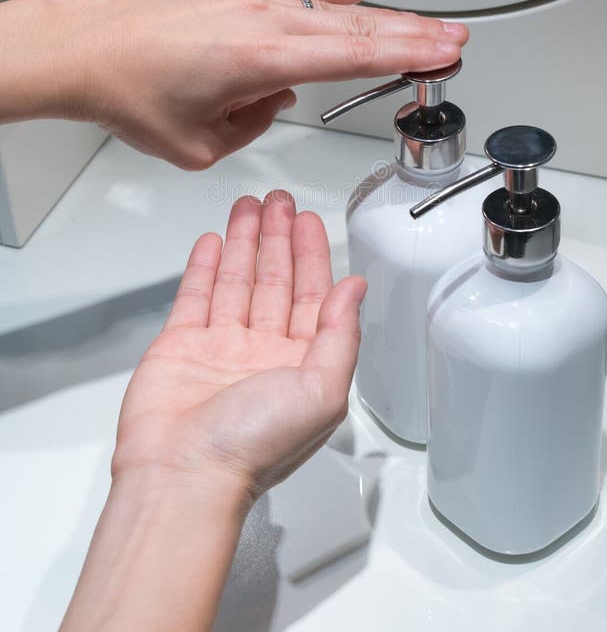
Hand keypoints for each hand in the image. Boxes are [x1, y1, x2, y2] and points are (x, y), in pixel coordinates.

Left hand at [3, 0, 466, 168]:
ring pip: (329, 10)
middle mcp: (262, 22)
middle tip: (455, 39)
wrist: (87, 50)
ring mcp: (248, 2)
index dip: (406, 55)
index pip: (352, 57)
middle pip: (354, 28)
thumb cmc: (133, 94)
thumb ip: (252, 126)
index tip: (446, 53)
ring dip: (377, 18)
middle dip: (410, 34)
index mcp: (261, 61)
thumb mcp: (200, 146)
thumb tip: (273, 99)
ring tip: (418, 25)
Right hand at [61, 192, 364, 631]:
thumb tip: (356, 288)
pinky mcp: (181, 346)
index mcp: (302, 363)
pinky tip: (213, 241)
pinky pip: (196, 296)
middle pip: (275, 280)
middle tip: (277, 201)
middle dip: (278, 238)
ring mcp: (221, 347)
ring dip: (243, 242)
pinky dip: (204, 267)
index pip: (313, 295)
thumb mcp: (322, 391)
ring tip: (247, 207)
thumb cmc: (254, 446)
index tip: (309, 220)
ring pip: (237, 280)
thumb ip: (341, 335)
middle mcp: (264, 352)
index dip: (313, 255)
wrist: (182, 474)